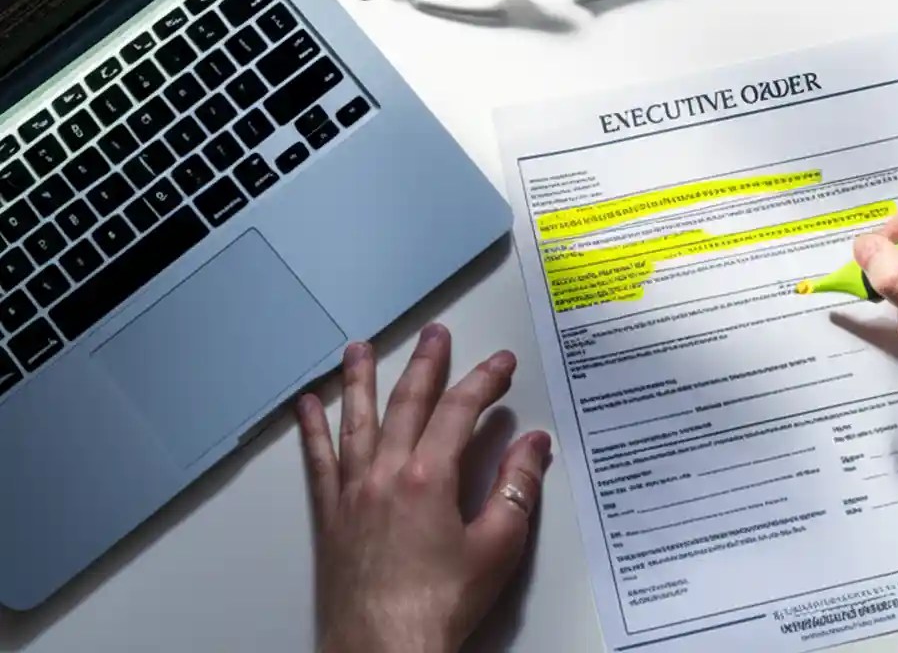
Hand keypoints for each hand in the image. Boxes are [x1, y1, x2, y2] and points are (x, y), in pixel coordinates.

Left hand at [295, 324, 551, 652]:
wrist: (382, 649)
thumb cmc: (438, 607)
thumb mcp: (497, 547)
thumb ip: (517, 489)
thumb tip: (533, 446)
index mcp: (429, 477)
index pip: (460, 411)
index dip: (484, 381)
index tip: (500, 365)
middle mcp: (385, 474)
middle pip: (407, 403)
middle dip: (425, 363)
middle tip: (435, 334)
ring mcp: (353, 493)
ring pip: (357, 420)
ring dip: (360, 380)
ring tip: (359, 348)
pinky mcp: (331, 516)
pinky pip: (318, 461)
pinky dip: (313, 430)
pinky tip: (308, 407)